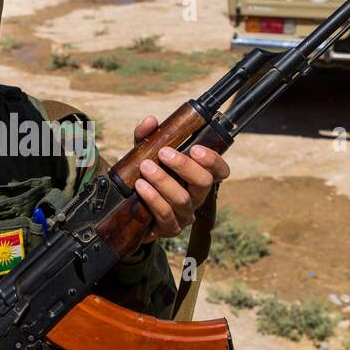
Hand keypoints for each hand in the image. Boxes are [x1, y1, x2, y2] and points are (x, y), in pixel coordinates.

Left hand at [132, 116, 231, 240]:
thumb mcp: (146, 153)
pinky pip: (165, 215)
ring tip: (146, 168)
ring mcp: (185, 214)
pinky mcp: (170, 228)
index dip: (213, 160)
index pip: (220, 171)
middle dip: (184, 166)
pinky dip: (153, 199)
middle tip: (164, 153)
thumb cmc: (145, 176)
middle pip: (203, 183)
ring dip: (164, 181)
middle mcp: (197, 196)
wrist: (129, 208)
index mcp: (198, 177)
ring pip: (183, 199)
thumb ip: (148, 137)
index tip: (195, 148)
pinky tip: (140, 187)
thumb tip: (150, 121)